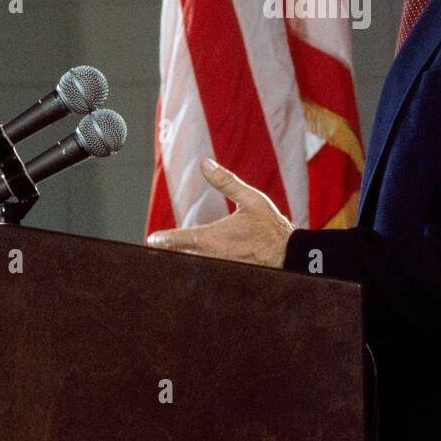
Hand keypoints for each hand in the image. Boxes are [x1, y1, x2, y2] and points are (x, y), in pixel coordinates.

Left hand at [147, 157, 294, 267]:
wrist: (289, 254)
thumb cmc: (270, 226)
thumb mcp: (250, 198)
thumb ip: (225, 181)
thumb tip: (205, 163)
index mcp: (212, 238)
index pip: (178, 240)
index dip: (162, 239)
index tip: (152, 239)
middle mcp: (212, 257)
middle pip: (181, 257)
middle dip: (169, 252)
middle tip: (158, 247)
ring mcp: (219, 269)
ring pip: (194, 266)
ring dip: (184, 260)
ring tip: (174, 256)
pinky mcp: (228, 276)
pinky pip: (208, 272)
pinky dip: (200, 268)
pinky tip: (199, 265)